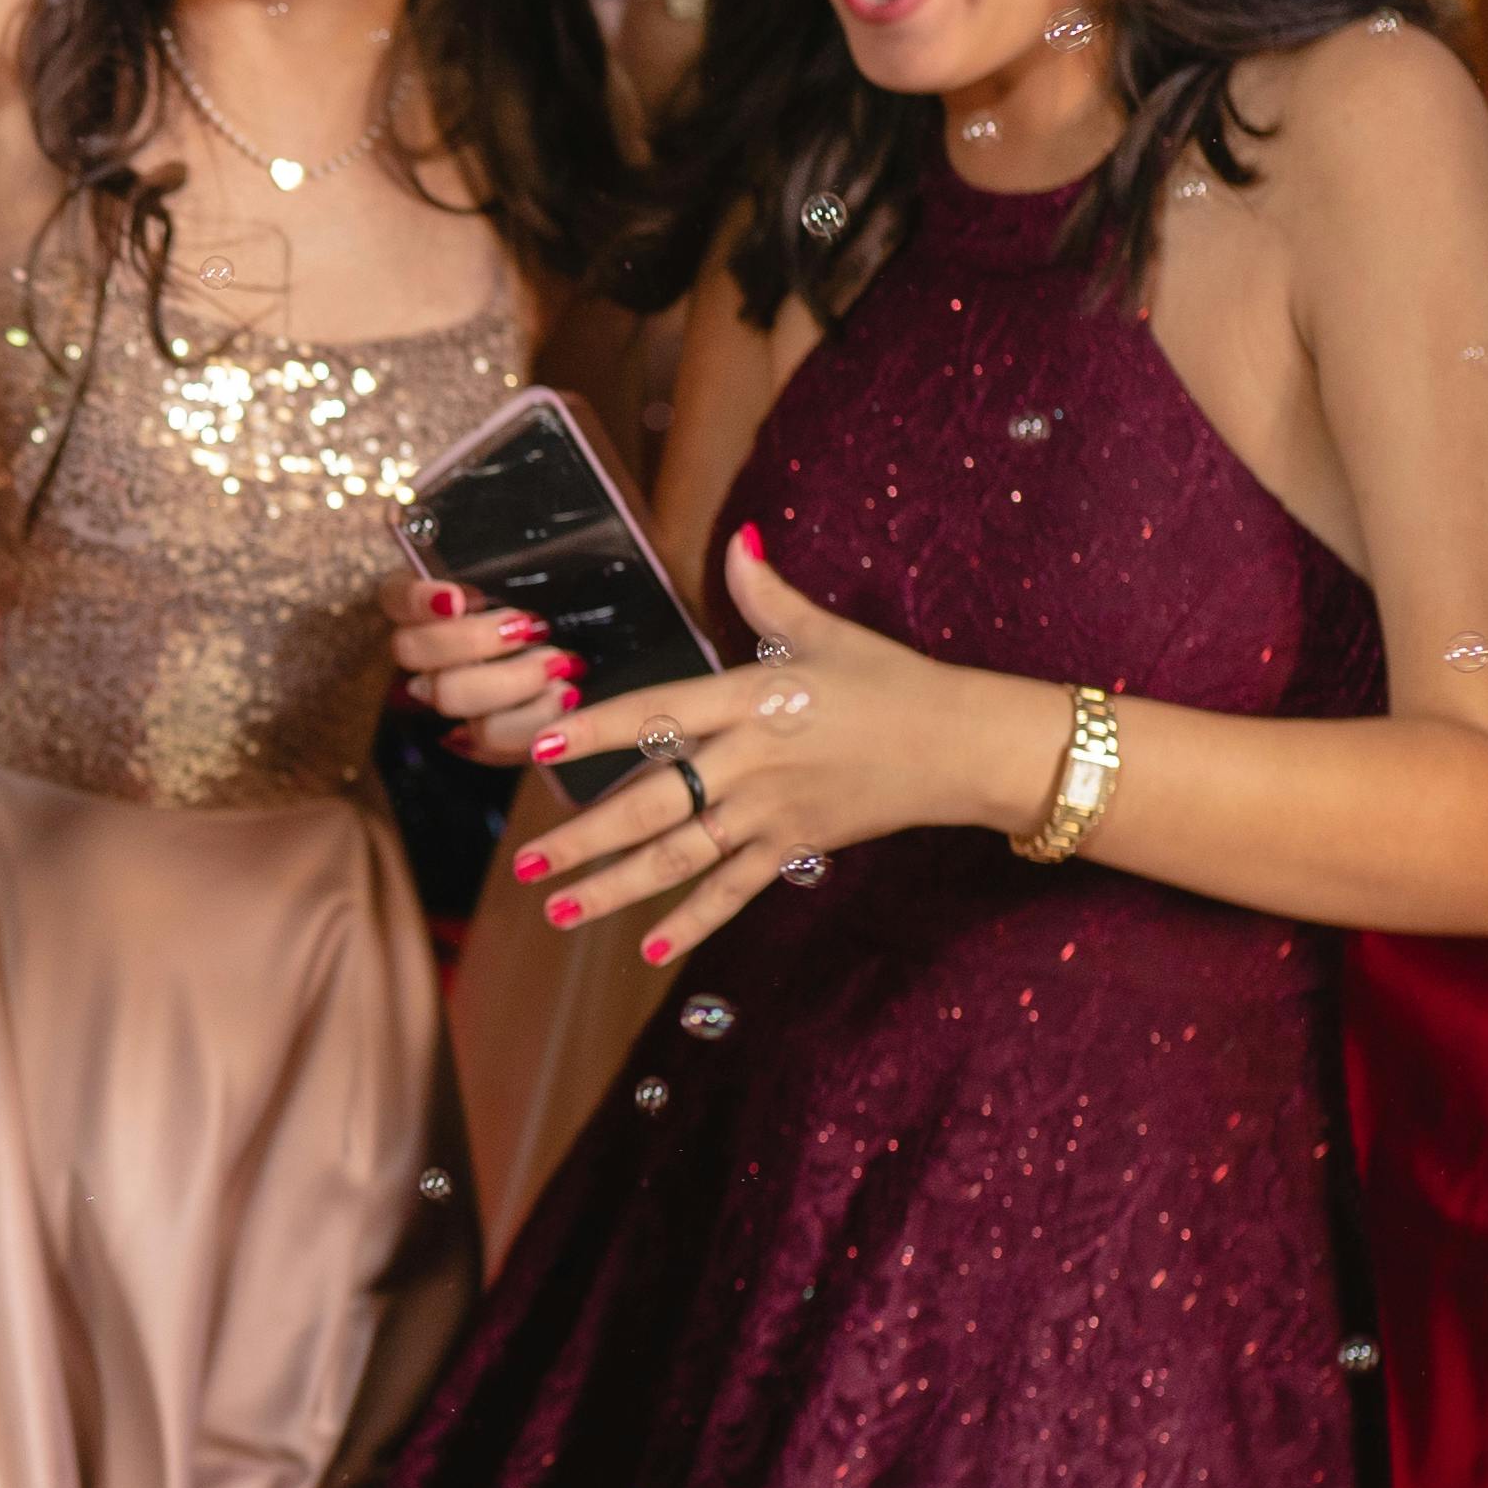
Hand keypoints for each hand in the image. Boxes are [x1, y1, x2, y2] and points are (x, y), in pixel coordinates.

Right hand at [390, 575, 582, 764]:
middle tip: (528, 627)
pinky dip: (530, 721)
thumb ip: (510, 556)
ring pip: (448, 699)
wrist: (595, 660)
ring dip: (510, 682)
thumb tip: (495, 556)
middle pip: (410, 651)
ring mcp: (451, 695)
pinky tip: (563, 698)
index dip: (416, 599)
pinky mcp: (481, 735)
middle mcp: (428, 652)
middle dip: (471, 640)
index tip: (456, 599)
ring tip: (561, 664)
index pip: (396, 596)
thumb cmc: (565, 601)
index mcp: (431, 603)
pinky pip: (487, 741)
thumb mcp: (542, 572)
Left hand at [500, 531, 1066, 959]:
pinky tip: (648, 950)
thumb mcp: (826, 631)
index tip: (542, 744)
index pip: (657, 712)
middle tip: (524, 861)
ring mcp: (771, 810)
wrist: (962, 744)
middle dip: (583, 835)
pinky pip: (734, 889)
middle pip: (652, 800)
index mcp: (749, 698)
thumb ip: (768, 593)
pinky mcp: (797, 846)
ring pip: (679, 855)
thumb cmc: (892, 682)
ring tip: (556, 908)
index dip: (597, 729)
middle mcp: (750, 759)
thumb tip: (740, 536)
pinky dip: (692, 921)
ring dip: (615, 886)